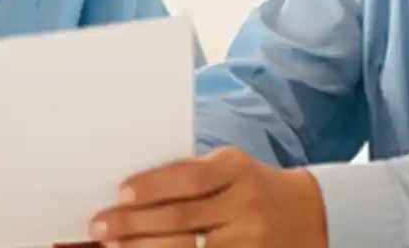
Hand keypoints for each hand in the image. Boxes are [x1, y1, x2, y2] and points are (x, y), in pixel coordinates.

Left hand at [86, 147, 327, 246]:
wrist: (308, 216)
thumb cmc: (251, 188)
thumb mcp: (230, 169)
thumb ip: (189, 178)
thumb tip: (128, 196)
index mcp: (238, 169)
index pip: (190, 178)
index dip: (152, 186)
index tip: (120, 192)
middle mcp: (246, 205)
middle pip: (182, 218)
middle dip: (134, 224)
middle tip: (100, 226)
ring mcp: (249, 241)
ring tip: (113, 246)